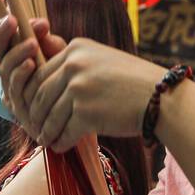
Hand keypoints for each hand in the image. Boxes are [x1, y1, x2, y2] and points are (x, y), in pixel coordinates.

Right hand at [0, 15, 68, 138]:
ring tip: (31, 43)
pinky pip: (15, 91)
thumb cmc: (68, 81)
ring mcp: (13, 95)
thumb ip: (50, 42)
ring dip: (16, 54)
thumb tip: (41, 25)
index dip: (1, 29)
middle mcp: (8, 77)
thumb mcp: (60, 57)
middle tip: (13, 20)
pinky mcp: (21, 112)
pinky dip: (21, 75)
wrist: (80, 114)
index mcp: (14, 61)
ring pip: (5, 71)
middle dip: (2, 35)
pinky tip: (31, 64)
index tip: (12, 15)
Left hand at [24, 37, 161, 152]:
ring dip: (46, 131)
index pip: (41, 73)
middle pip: (41, 94)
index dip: (34, 95)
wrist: (161, 98)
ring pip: (50, 115)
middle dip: (36, 115)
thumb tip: (47, 85)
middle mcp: (74, 64)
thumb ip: (76, 65)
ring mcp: (79, 88)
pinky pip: (65, 131)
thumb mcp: (102, 60)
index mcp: (76, 48)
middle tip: (35, 128)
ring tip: (46, 140)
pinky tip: (61, 146)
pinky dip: (61, 141)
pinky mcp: (86, 112)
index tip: (34, 108)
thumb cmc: (134, 82)